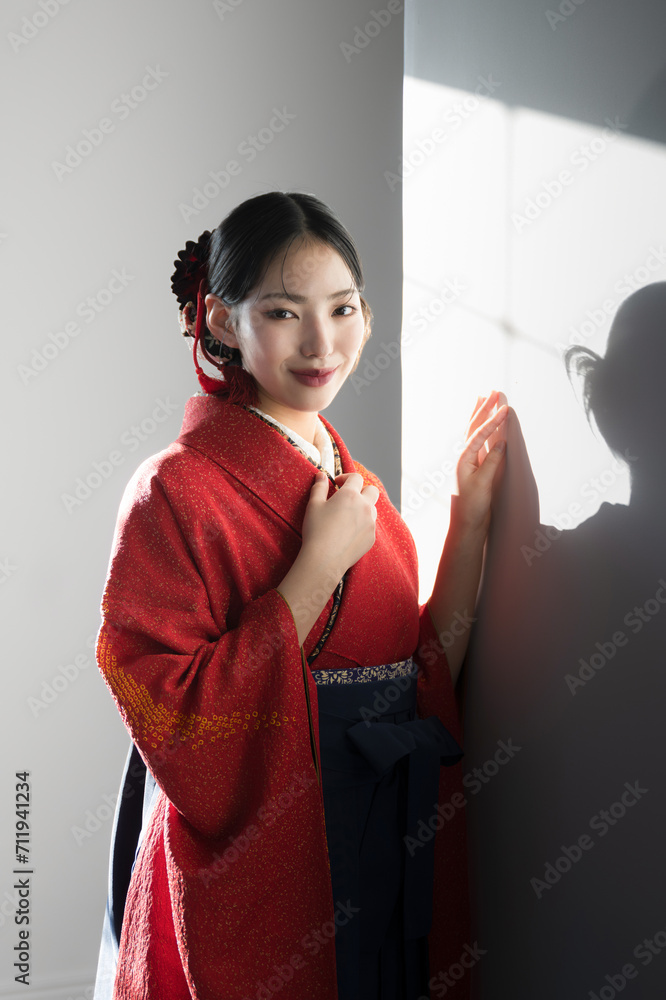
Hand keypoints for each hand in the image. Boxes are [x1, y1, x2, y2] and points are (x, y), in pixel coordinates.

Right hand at [301, 471, 378, 576]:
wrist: (324, 559)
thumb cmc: (317, 530)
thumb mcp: (314, 505)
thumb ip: (319, 487)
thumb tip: (321, 475)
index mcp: (350, 495)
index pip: (356, 477)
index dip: (346, 477)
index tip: (338, 483)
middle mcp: (365, 506)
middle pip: (372, 490)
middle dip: (362, 490)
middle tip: (348, 497)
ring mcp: (371, 523)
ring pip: (372, 509)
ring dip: (363, 508)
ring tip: (347, 516)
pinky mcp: (371, 538)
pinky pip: (370, 526)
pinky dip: (362, 525)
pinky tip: (348, 533)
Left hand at [454, 391, 507, 535]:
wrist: (467, 524)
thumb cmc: (472, 507)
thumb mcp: (483, 484)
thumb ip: (491, 462)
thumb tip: (501, 442)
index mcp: (464, 459)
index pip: (479, 434)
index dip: (493, 421)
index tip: (505, 408)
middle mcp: (465, 457)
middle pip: (474, 427)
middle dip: (485, 409)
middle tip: (494, 392)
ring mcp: (470, 461)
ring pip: (475, 432)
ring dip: (481, 415)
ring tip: (485, 398)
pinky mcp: (476, 467)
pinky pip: (480, 441)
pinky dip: (483, 428)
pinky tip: (486, 424)